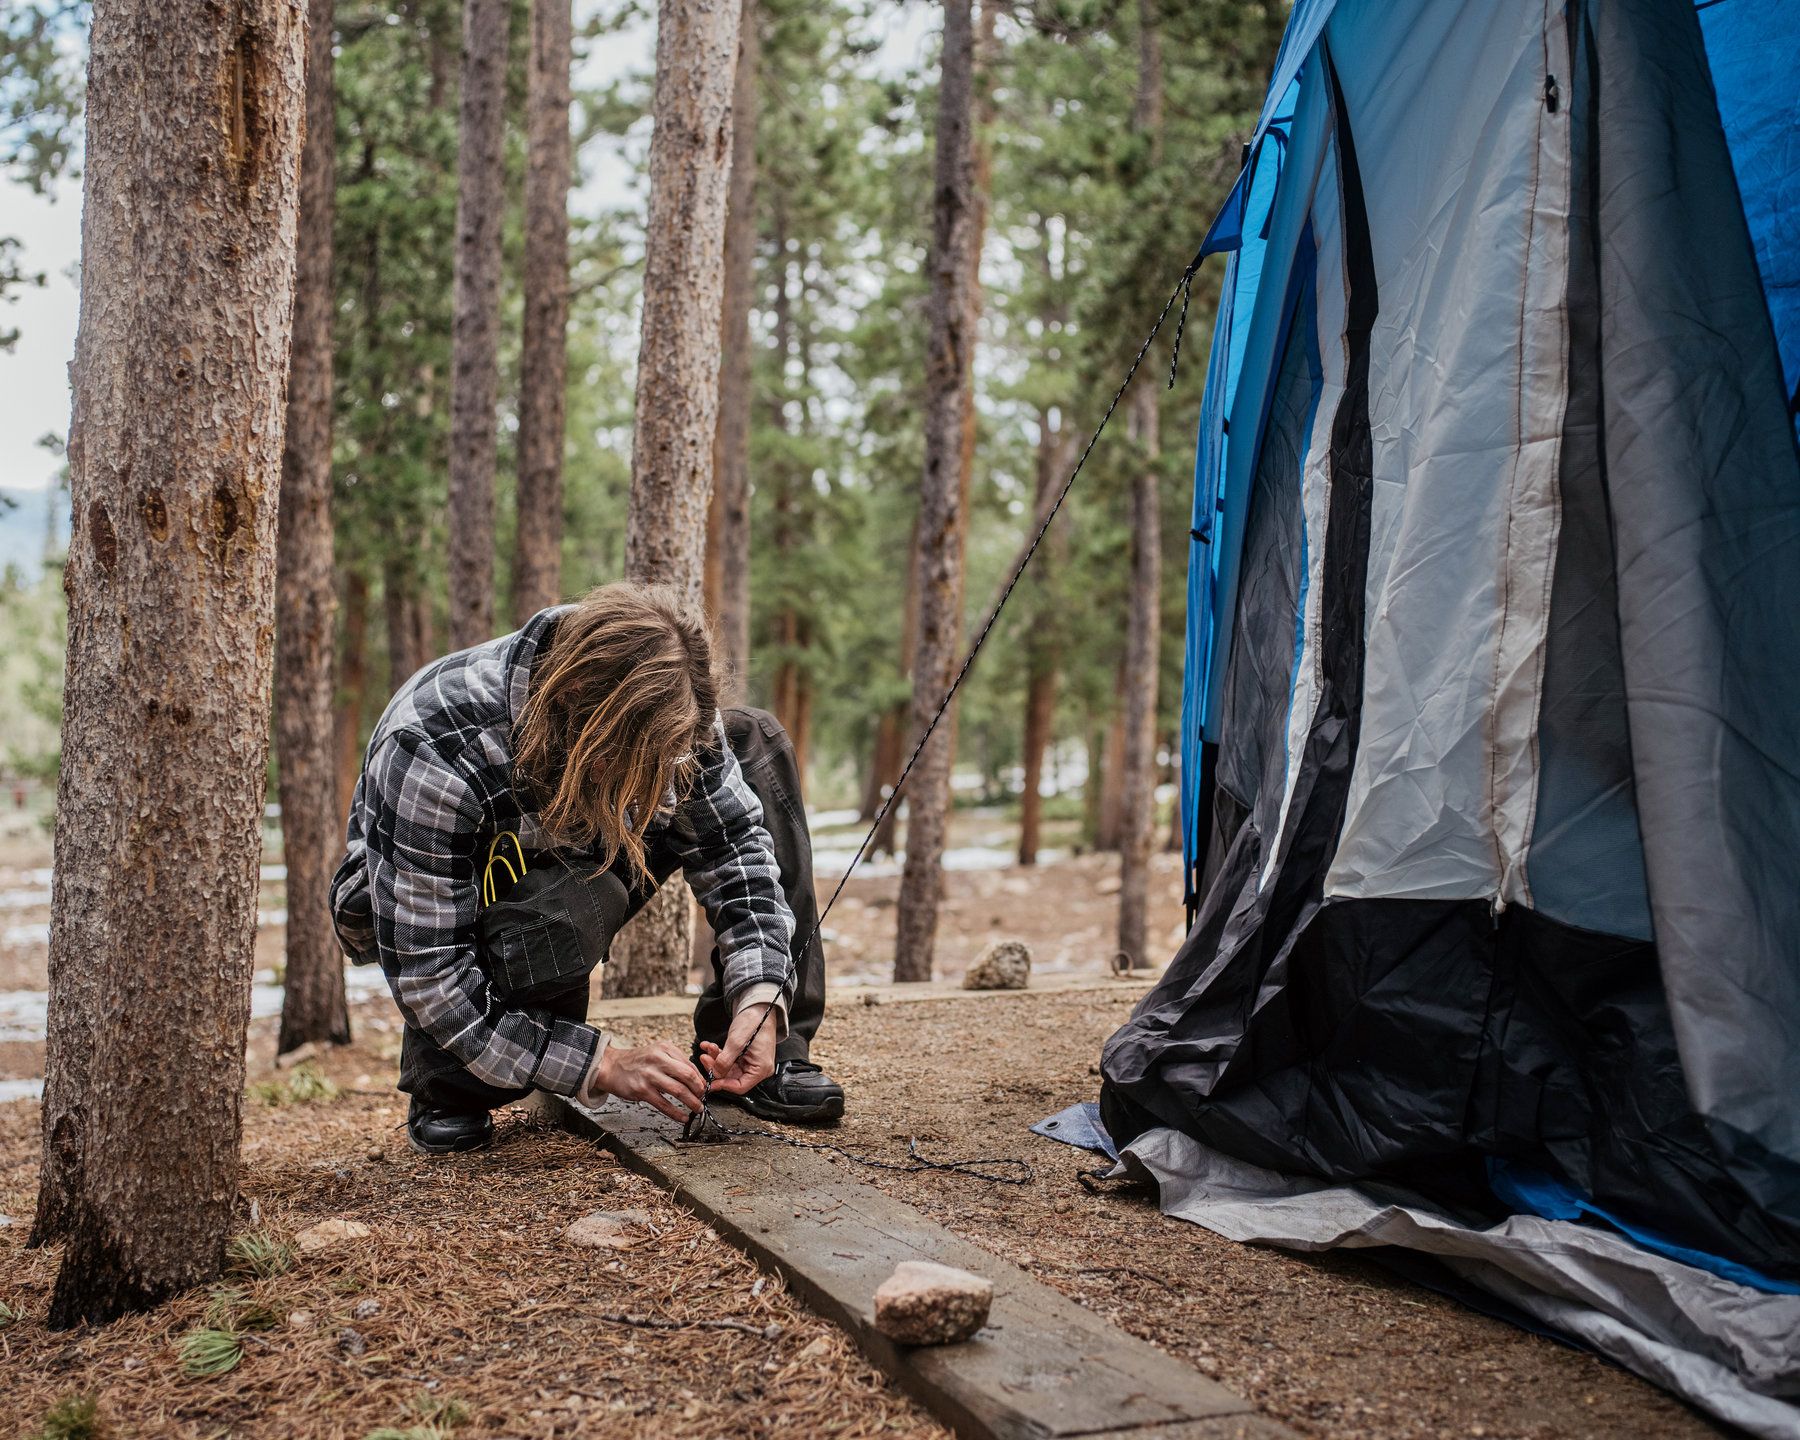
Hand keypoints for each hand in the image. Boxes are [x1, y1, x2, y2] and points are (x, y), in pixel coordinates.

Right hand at [592, 1039, 706, 1121]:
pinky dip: (676, 1113)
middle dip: (699, 1090)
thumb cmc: (636, 1061)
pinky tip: (682, 1117)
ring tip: (697, 1108)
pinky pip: (664, 1105)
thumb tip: (696, 1078)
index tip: (705, 1087)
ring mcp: (650, 1075)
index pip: (689, 1064)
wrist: (611, 1066)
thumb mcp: (657, 1052)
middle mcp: (658, 1059)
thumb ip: (675, 1062)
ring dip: (692, 1102)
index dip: (700, 1078)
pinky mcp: (642, 1090)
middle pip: (687, 1076)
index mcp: (665, 1048)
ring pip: (678, 1091)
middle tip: (703, 1097)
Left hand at [697, 1003, 777, 1095]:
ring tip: (707, 1048)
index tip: (710, 1082)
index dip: (723, 1085)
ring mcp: (750, 1061)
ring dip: (715, 1058)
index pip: (740, 1086)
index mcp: (761, 1068)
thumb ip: (725, 1061)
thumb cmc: (755, 1021)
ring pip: (728, 1068)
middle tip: (704, 1059)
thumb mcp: (736, 1042)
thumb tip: (715, 1075)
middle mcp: (757, 1067)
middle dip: (716, 1068)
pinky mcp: (744, 1055)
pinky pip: (729, 1059)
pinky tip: (710, 1046)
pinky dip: (719, 1053)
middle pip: (732, 1077)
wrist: (758, 1006)